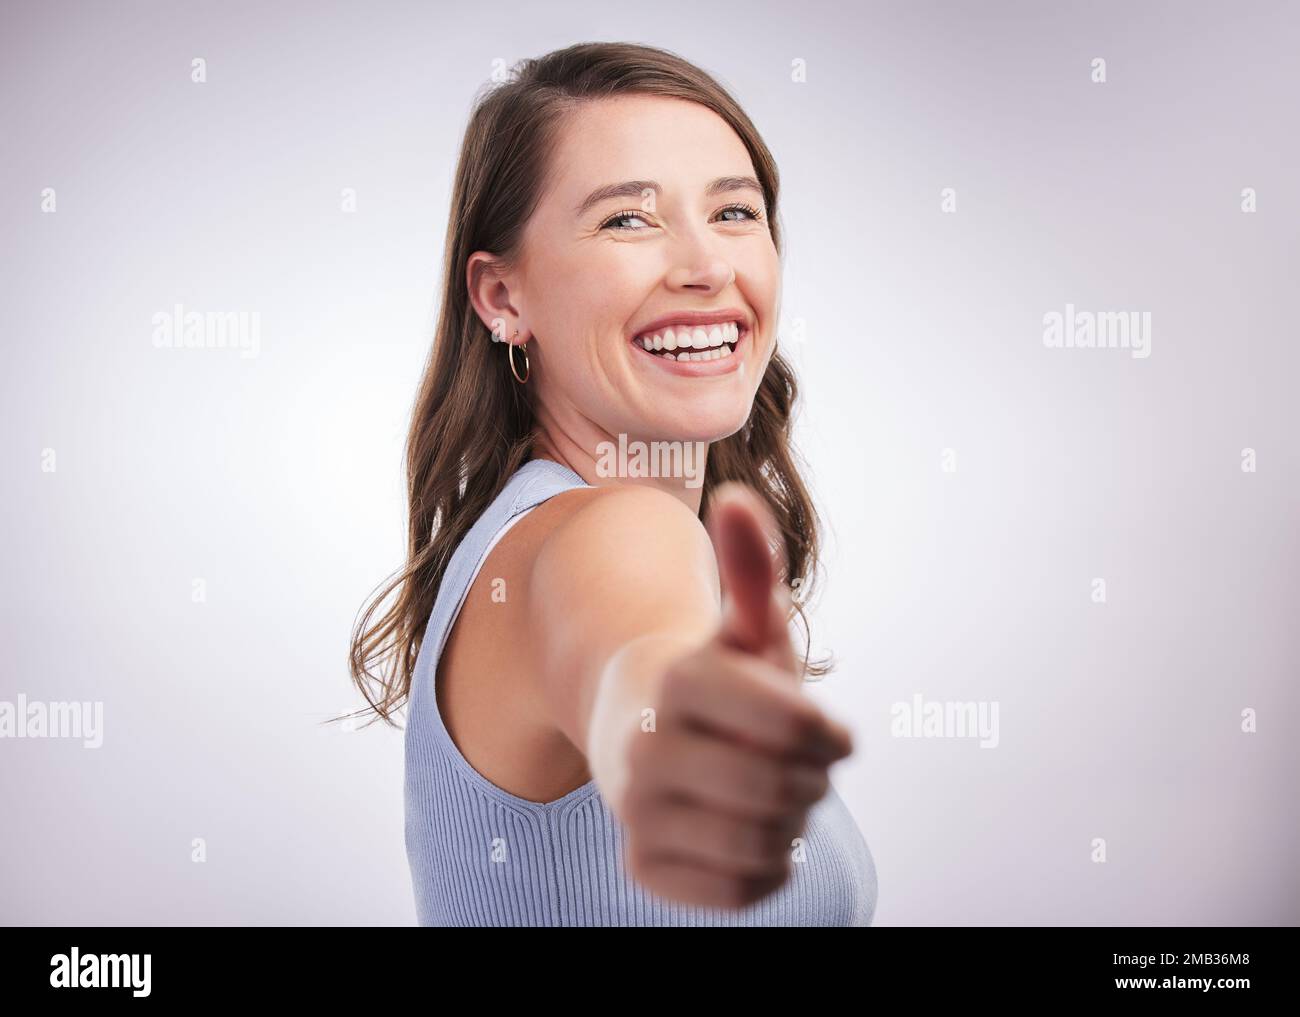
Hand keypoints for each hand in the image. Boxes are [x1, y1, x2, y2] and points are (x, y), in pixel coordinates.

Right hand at [619, 482, 853, 908]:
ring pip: (766, 844)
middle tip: (803, 769)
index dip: (831, 735)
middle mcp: (645, 746)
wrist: (638, 728)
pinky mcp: (643, 866)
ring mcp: (637, 812)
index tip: (831, 734)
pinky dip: (766, 869)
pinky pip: (741, 891)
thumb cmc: (717, 680)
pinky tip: (751, 836)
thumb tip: (737, 496)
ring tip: (775, 799)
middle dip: (813, 781)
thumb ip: (751, 570)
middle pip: (785, 789)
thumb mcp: (744, 629)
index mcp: (680, 679)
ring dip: (791, 825)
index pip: (797, 725)